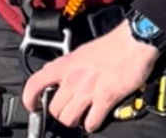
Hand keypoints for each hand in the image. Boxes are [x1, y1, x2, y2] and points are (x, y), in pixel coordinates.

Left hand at [22, 22, 159, 131]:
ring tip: (84, 116)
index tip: (34, 107)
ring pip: (68, 120)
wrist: (135, 40)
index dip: (29, 99)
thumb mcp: (84, 50)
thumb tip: (53, 73)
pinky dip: (92, 125)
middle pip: (53, 109)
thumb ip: (68, 64)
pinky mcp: (105, 98)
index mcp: (67, 64)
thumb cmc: (114, 43)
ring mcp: (88, 89)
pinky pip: (90, 123)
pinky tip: (98, 117)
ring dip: (75, 122)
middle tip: (71, 111)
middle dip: (61, 114)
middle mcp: (74, 78)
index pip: (35, 83)